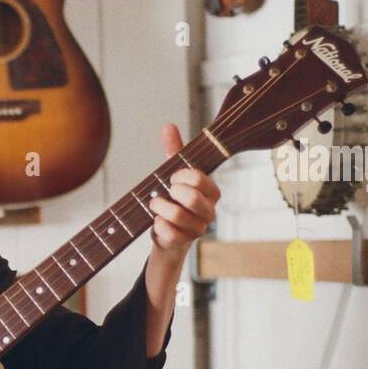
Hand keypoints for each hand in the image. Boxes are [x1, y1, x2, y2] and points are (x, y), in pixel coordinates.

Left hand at [149, 123, 220, 253]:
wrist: (166, 232)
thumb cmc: (174, 199)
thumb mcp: (174, 174)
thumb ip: (174, 151)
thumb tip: (168, 126)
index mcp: (211, 191)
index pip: (199, 178)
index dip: (180, 176)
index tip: (173, 178)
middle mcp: (209, 211)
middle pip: (191, 198)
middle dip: (171, 193)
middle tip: (165, 193)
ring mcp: (198, 229)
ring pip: (177, 216)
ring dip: (159, 208)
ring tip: (156, 206)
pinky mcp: (183, 243)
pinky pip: (168, 233)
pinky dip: (157, 226)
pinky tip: (158, 222)